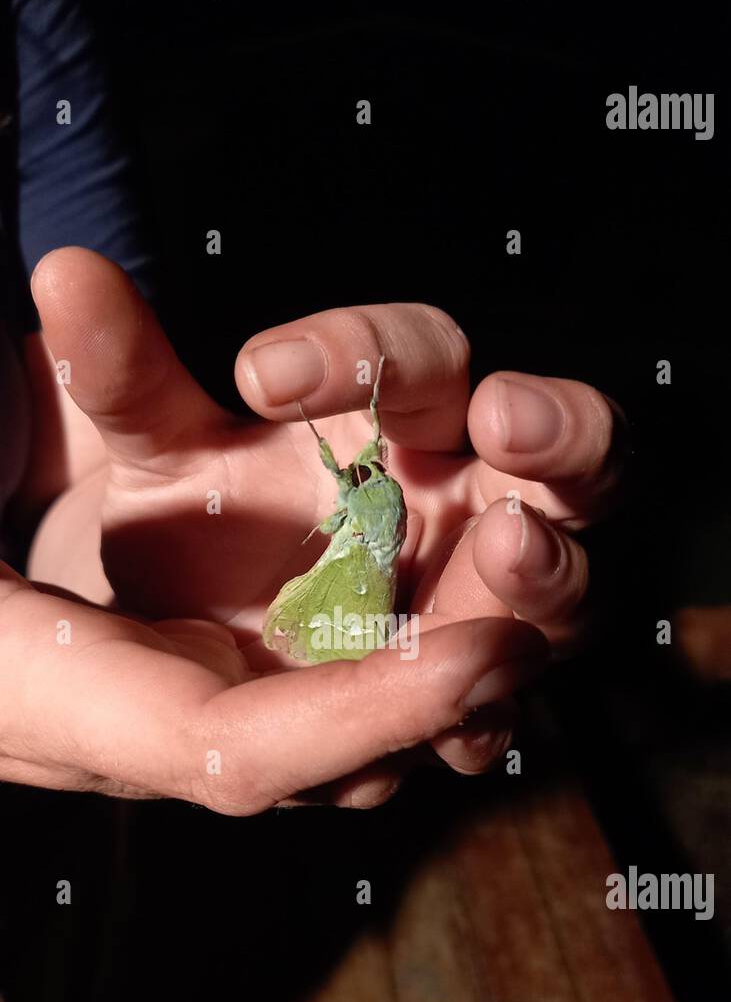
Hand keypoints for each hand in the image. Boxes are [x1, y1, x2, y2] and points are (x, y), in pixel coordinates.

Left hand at [28, 247, 624, 798]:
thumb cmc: (204, 516)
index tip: (265, 376)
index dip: (370, 353)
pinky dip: (481, 714)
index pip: (426, 360)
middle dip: (559, 434)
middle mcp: (467, 503)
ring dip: (547, 572)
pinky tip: (455, 725)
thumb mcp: (159, 450)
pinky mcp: (447, 699)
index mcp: (407, 418)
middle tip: (507, 424)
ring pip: (559, 585)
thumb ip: (129, 377)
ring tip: (510, 552)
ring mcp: (472, 605)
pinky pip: (494, 709)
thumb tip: (67, 277)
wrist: (195, 628)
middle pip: (570, 453)